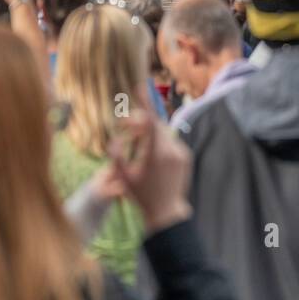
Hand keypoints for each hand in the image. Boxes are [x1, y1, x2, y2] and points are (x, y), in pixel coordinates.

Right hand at [107, 111, 191, 233]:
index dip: (146, 102)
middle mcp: (171, 150)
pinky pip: (170, 142)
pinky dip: (160, 141)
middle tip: (123, 124)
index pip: (151, 121)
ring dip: (149, 132)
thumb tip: (113, 139)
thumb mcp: (124, 178)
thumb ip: (116, 157)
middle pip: (155, 124)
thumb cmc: (142, 196)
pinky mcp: (186, 157)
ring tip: (135, 139)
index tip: (140, 87)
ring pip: (162, 133)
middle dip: (139, 121)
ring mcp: (181, 153)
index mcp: (155, 154)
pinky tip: (150, 152)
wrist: (167, 212)